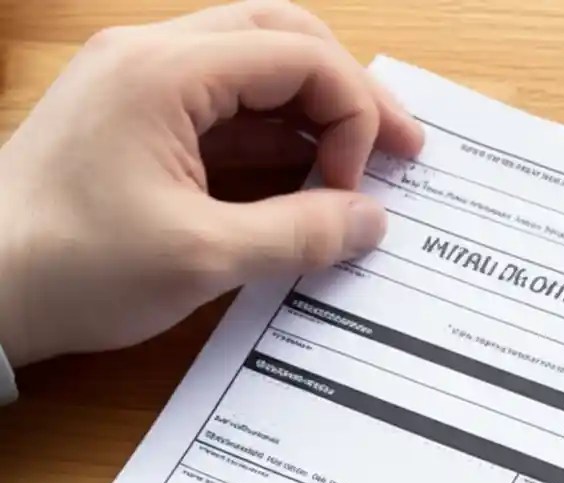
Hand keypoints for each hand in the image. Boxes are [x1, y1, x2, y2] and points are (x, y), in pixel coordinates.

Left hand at [0, 0, 423, 367]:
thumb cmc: (70, 269)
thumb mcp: (202, 258)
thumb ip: (301, 233)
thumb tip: (371, 220)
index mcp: (165, 71)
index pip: (301, 57)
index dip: (353, 116)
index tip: (357, 187)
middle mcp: (151, 55)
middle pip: (283, 36)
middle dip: (348, 91)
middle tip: (397, 147)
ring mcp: (138, 80)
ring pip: (255, 63)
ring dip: (313, 110)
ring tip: (355, 165)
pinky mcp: (132, 115)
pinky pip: (223, 103)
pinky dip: (273, 134)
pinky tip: (302, 178)